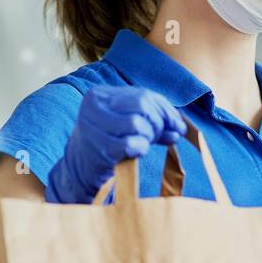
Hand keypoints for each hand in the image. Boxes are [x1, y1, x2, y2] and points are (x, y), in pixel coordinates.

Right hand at [45, 86, 186, 203]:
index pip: (144, 95)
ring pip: (137, 124)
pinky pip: (131, 144)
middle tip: (156, 137)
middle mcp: (94, 107)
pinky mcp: (99, 148)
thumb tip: (180, 128)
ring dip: (147, 137)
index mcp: (101, 95)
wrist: (81, 168)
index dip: (166, 112)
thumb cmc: (109, 141)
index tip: (177, 126)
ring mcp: (93, 127)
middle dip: (157, 123)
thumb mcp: (128, 123)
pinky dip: (140, 148)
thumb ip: (154, 120)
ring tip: (141, 143)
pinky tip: (135, 152)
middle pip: (142, 106)